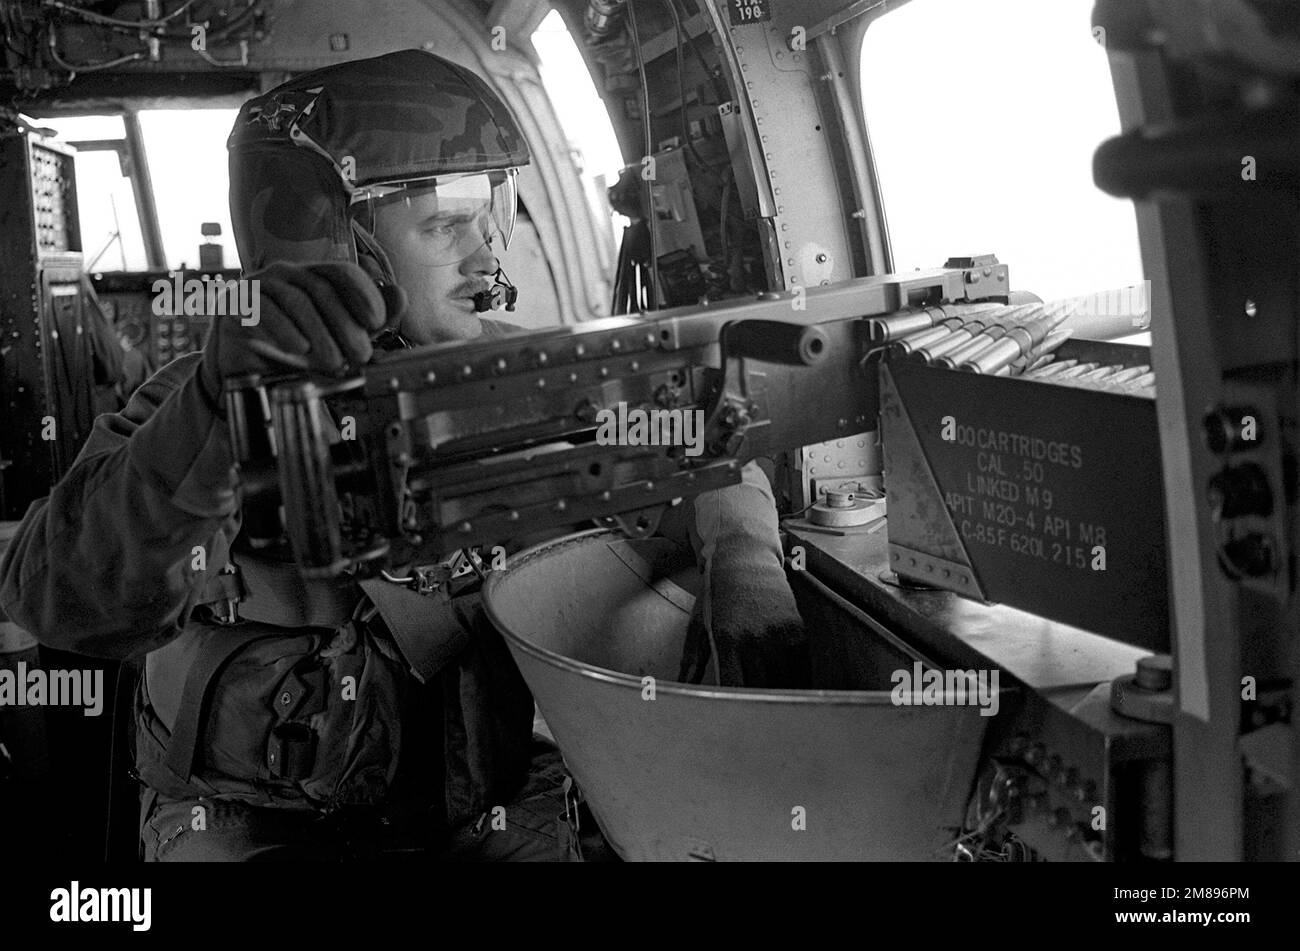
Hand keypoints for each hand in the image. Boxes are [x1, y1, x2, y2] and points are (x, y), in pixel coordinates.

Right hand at [198, 261, 389, 405]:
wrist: (246, 362)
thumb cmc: (295, 345)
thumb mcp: (338, 336)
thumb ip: (370, 318)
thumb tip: (401, 296)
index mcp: (314, 277)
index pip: (343, 273)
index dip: (363, 294)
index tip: (378, 323)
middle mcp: (288, 274)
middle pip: (322, 289)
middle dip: (346, 325)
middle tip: (361, 355)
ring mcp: (261, 284)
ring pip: (296, 300)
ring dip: (320, 334)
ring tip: (334, 362)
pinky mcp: (238, 302)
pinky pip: (263, 309)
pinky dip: (284, 329)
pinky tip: (299, 349)